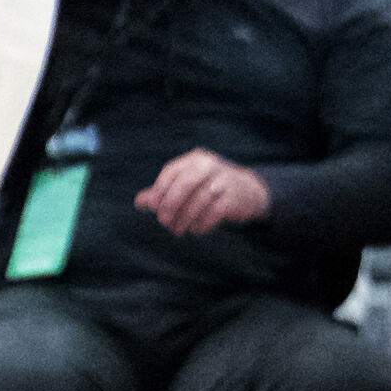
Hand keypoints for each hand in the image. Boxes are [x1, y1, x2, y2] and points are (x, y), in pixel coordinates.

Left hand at [134, 147, 270, 235]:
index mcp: (195, 160)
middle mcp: (209, 166)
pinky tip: (196, 230)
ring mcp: (223, 181)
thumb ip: (163, 192)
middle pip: (183, 185)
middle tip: (163, 222)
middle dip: (170, 205)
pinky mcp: (234, 198)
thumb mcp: (188, 184)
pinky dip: (201, 224)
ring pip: (197, 202)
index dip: (159, 191)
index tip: (153, 209)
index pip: (171, 172)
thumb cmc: (211, 187)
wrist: (251, 191)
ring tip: (178, 230)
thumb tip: (139, 202)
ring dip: (184, 220)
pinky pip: (212, 213)